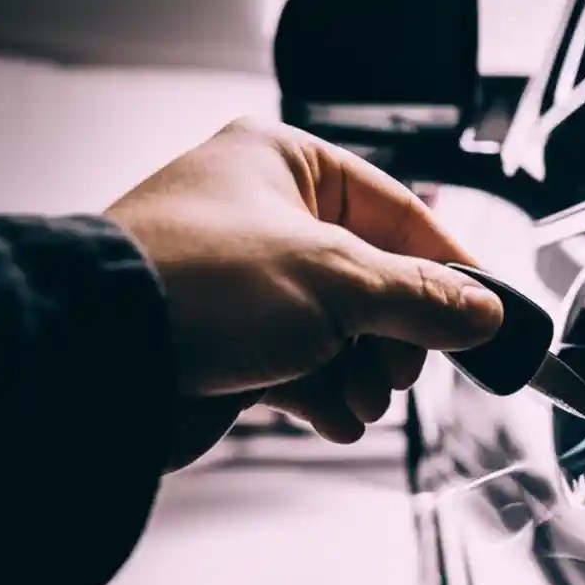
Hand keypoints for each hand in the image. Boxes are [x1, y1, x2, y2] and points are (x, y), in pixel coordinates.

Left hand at [105, 118, 503, 460]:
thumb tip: (485, 312)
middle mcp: (265, 218)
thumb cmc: (199, 286)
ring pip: (343, 330)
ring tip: (360, 398)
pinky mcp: (230, 343)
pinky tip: (336, 418)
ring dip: (364, 374)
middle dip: (396, 335)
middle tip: (406, 366)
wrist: (97, 361)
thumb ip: (423, 298)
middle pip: (375, 278)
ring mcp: (246, 284)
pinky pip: (303, 367)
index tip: (486, 310)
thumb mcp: (338, 280)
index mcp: (286, 166)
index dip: (449, 265)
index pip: (398, 211)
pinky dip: (327, 397)